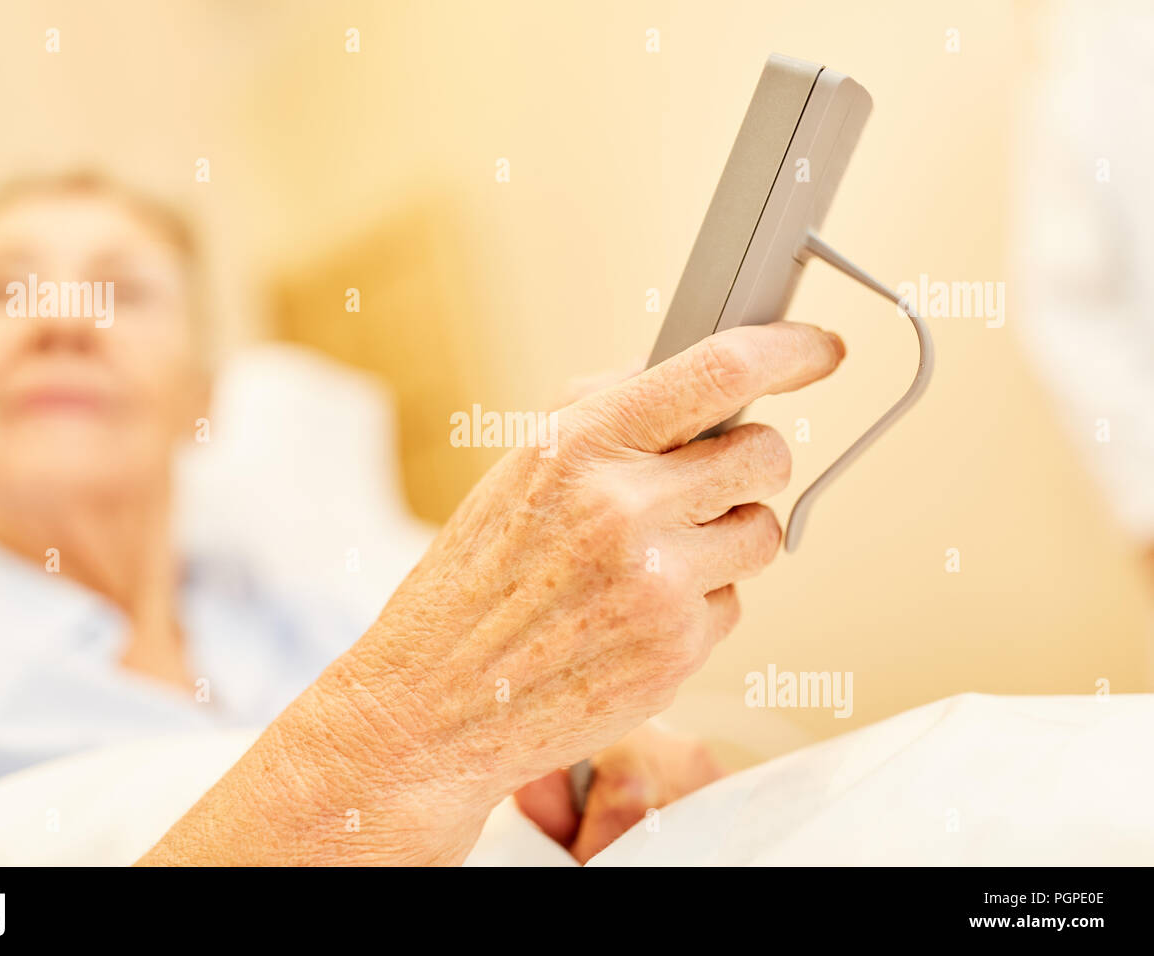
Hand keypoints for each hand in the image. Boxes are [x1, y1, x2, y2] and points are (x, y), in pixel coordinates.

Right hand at [142, 321, 843, 864]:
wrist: (434, 701)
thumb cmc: (474, 581)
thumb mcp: (521, 469)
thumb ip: (607, 415)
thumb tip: (698, 384)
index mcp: (580, 445)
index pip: (720, 370)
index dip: (789, 351)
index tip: (819, 351)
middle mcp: (625, 507)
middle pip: (766, 453)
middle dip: (754, 462)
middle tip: (715, 481)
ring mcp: (658, 582)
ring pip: (764, 531)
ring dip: (729, 538)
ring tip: (656, 559)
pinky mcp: (678, 648)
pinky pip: (735, 600)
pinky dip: (700, 602)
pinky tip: (636, 614)